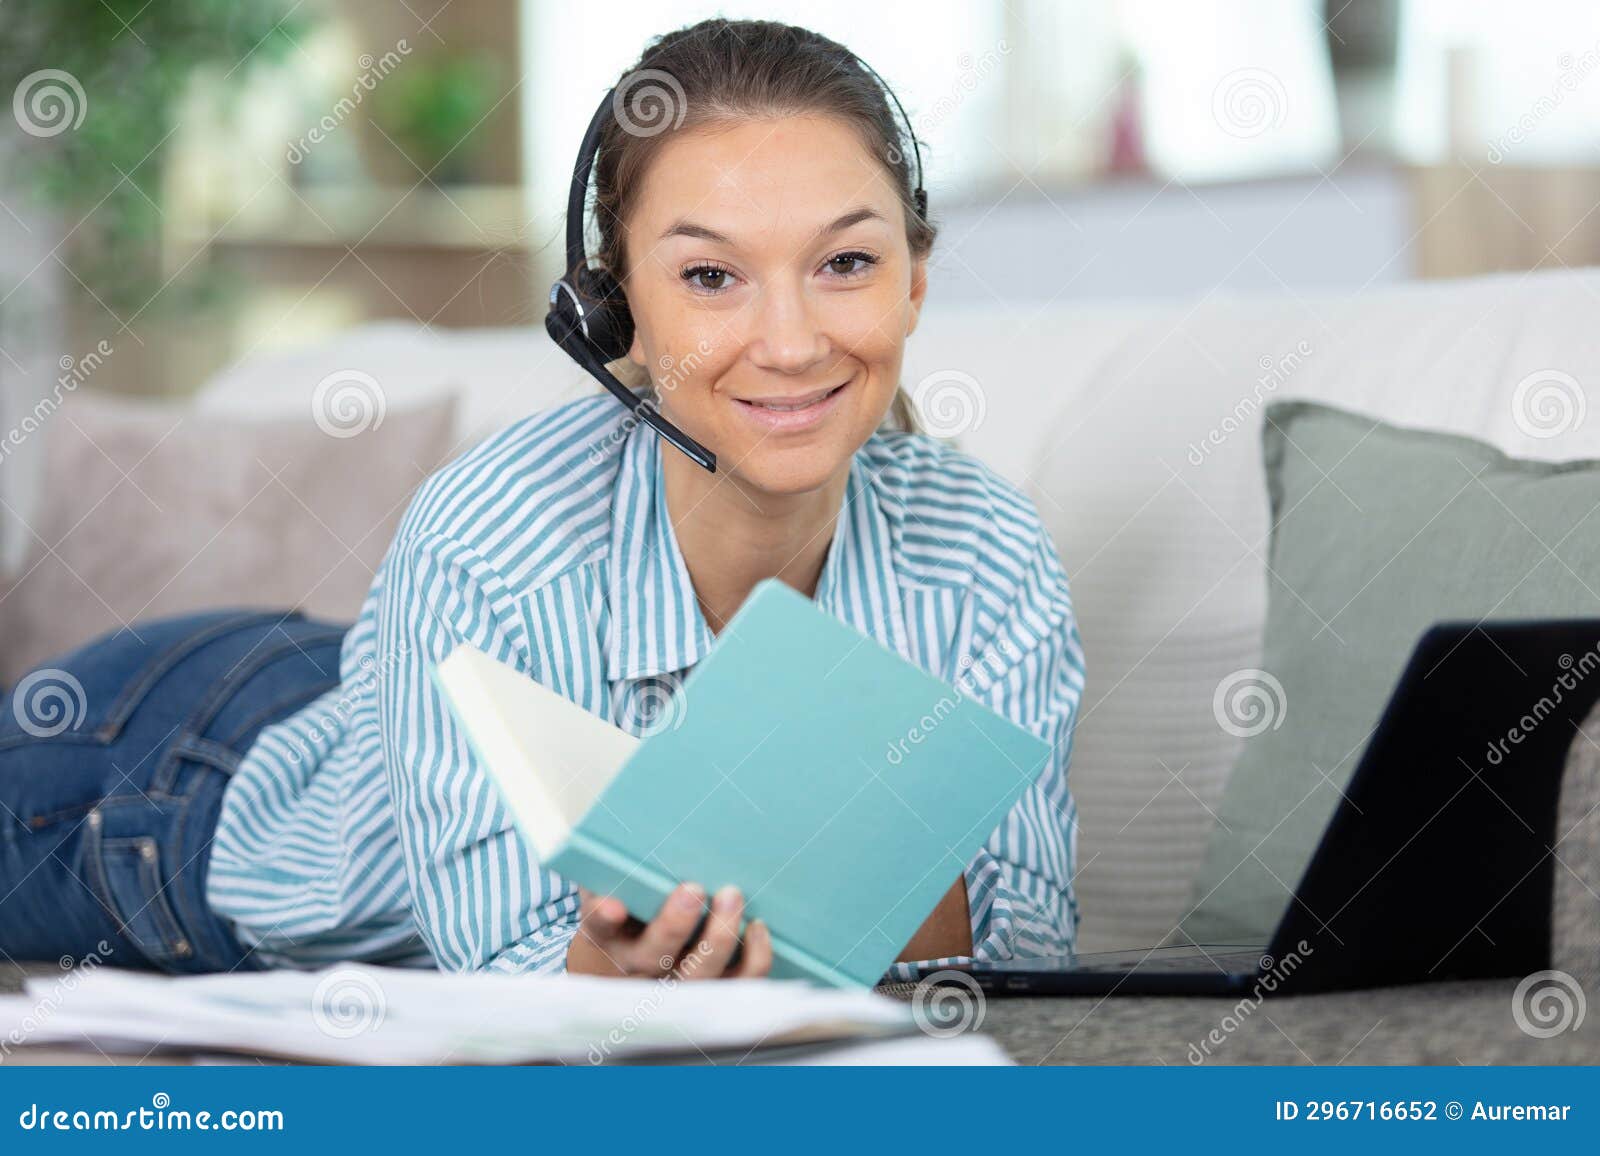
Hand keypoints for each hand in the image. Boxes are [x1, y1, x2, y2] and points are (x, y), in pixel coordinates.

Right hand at [566, 882, 772, 978]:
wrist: (637, 954)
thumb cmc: (633, 903)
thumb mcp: (616, 882)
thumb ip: (625, 864)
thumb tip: (643, 830)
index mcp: (608, 933)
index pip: (599, 925)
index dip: (605, 917)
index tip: (615, 906)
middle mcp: (639, 966)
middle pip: (653, 957)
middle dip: (674, 925)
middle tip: (694, 888)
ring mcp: (676, 983)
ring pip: (697, 977)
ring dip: (719, 940)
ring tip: (732, 897)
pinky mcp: (711, 988)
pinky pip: (736, 984)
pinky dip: (753, 960)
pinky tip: (757, 927)